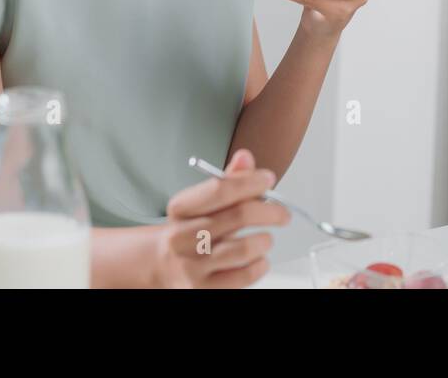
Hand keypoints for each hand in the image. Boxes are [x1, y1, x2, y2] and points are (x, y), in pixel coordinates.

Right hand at [156, 148, 290, 287]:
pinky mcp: (205, 289)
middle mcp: (181, 237)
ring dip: (264, 240)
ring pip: (243, 249)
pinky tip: (258, 259)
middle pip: (239, 216)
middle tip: (283, 213)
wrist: (164, 265)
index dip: (250, 182)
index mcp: (180, 208)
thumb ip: (228, 180)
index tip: (268, 179)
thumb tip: (246, 157)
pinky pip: (244, 276)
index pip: (219, 189)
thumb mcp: (202, 202)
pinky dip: (260, 265)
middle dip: (270, 211)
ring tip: (266, 238)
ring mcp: (192, 266)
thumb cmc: (191, 229)